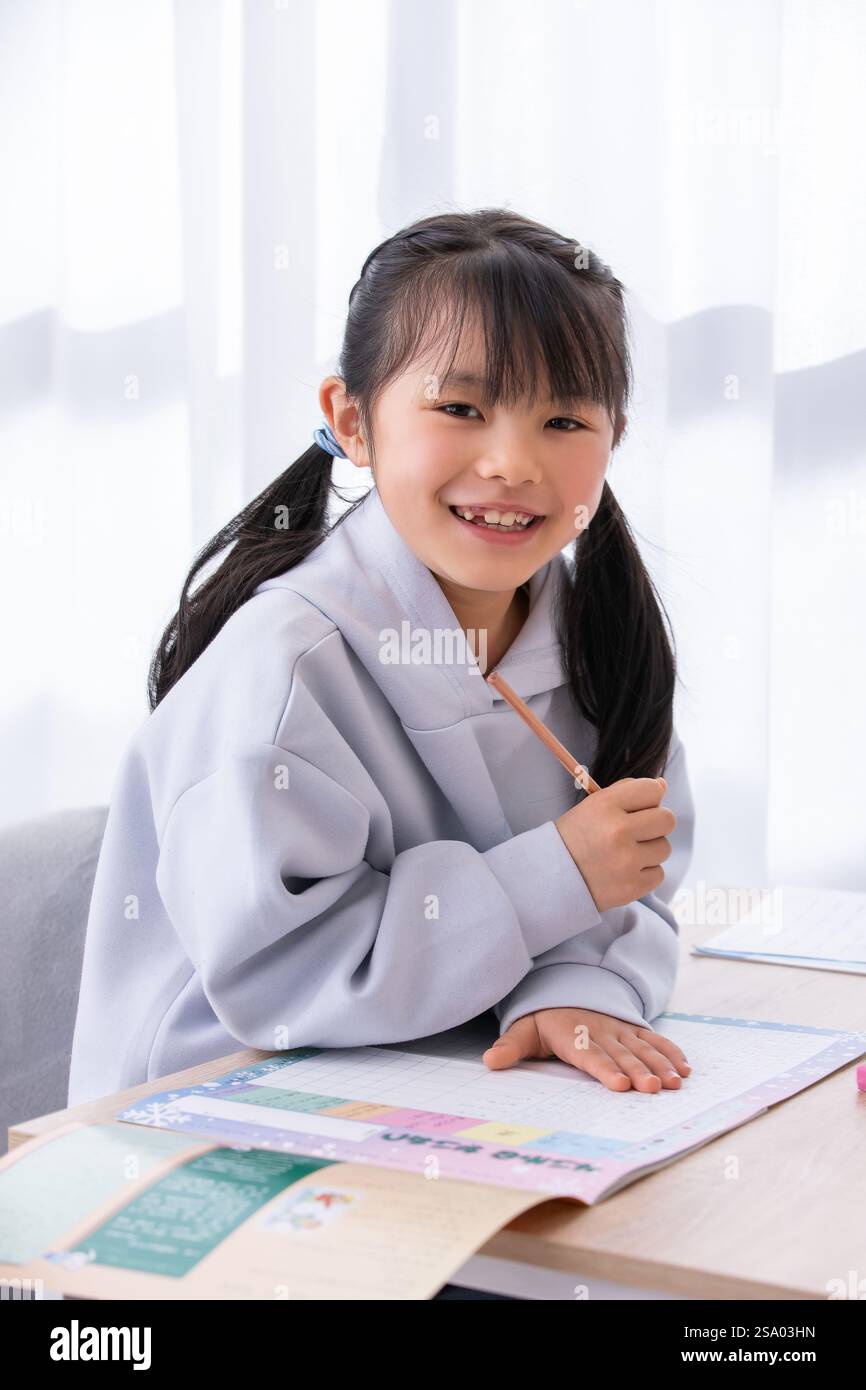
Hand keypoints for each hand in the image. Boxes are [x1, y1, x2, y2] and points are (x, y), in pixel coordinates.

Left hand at [482, 1006, 691, 1091]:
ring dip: (660, 1064)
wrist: (561, 990)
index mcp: (573, 1036)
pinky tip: (684, 1068)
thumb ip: (510, 1047)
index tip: (620, 1084)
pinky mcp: (632, 1029)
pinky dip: (670, 1052)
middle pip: (622, 1054)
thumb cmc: (541, 1019)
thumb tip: (489, 1061)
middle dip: (639, 1071)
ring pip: (642, 1048)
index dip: (605, 1069)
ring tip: (675, 1082)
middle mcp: (600, 1032)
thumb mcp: (522, 1031)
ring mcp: (619, 1030)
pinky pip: (654, 1039)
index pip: (590, 1056)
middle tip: (654, 1088)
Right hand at [554, 776, 675, 913]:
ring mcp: (626, 862)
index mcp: (605, 805)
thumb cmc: (575, 838)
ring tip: (625, 854)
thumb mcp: (593, 806)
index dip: (649, 798)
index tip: (638, 808)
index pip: (653, 790)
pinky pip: (658, 874)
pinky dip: (645, 873)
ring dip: (650, 851)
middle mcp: (617, 831)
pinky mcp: (632, 887)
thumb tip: (663, 785)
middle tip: (637, 832)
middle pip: (667, 820)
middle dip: (656, 825)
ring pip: (664, 848)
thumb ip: (628, 791)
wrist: (550, 879)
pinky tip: (624, 872)